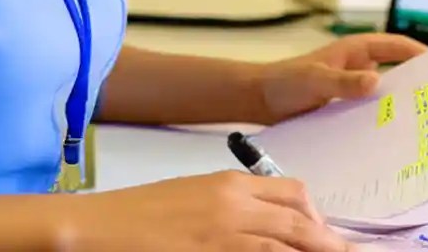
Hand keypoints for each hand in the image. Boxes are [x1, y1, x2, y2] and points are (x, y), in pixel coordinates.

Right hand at [71, 171, 351, 250]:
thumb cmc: (141, 212)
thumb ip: (232, 202)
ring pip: (286, 246)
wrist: (101, 225)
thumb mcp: (194, 194)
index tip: (323, 231)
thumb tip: (266, 222)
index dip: (315, 213)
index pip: (293, 192)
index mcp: (231, 183)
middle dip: (326, 242)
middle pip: (299, 222)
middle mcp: (235, 206)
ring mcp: (224, 235)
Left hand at [256, 34, 426, 123]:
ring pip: (388, 93)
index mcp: (357, 50)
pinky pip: (373, 111)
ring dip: (404, 104)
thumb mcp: (314, 80)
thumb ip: (342, 82)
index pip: (399, 47)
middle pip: (399, 70)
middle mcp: (360, 67)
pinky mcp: (347, 107)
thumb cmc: (284, 82)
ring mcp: (354, 88)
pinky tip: (396, 139)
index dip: (423, 53)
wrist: (259, 100)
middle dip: (421, 82)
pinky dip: (386, 120)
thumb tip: (377, 82)